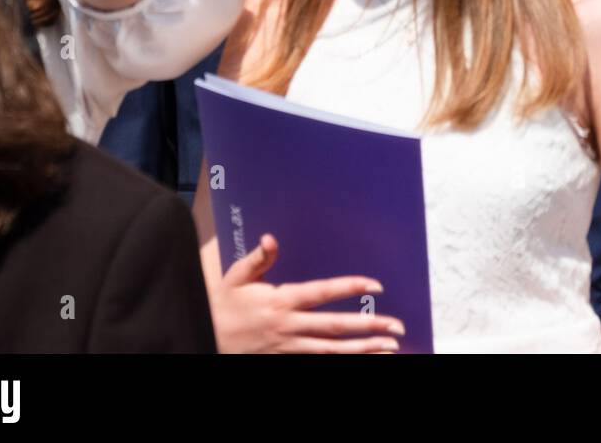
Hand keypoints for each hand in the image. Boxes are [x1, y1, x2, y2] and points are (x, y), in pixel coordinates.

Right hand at [210, 234, 404, 353]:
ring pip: (332, 350)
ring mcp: (288, 346)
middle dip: (369, 327)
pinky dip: (342, 360)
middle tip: (397, 326)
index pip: (323, 292)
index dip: (351, 287)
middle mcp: (289, 326)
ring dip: (363, 349)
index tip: (376, 285)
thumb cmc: (222, 304)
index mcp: (281, 301)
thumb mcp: (236, 276)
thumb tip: (270, 238)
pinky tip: (362, 358)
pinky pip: (319, 361)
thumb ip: (258, 258)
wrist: (203, 335)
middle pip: (336, 326)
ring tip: (391, 348)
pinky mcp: (285, 358)